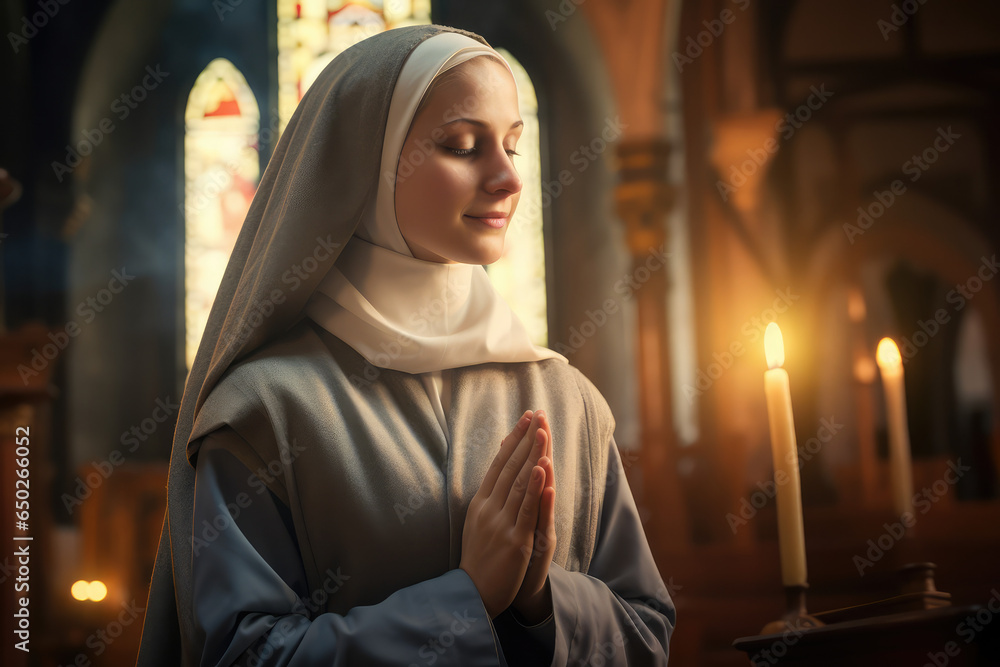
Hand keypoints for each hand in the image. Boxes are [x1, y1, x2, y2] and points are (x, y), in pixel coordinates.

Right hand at [459, 410, 548, 617]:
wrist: (473, 593)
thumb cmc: (479, 557)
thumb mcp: (478, 521)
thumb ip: (490, 496)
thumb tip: (498, 471)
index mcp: (480, 502)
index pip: (499, 463)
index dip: (514, 439)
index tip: (527, 417)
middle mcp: (489, 508)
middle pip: (510, 467)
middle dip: (526, 438)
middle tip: (539, 413)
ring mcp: (501, 523)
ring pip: (519, 483)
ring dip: (532, 455)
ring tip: (542, 432)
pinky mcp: (515, 540)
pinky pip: (526, 510)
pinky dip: (535, 488)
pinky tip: (542, 469)